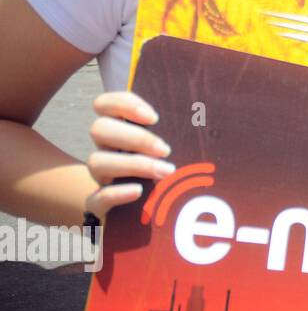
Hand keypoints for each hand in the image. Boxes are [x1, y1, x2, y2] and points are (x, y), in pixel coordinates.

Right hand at [85, 91, 174, 220]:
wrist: (155, 206)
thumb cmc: (176, 164)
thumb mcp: (178, 142)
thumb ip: (183, 126)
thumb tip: (208, 112)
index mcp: (121, 127)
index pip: (104, 104)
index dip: (123, 104)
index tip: (154, 118)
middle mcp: (107, 148)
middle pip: (99, 129)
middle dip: (135, 137)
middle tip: (166, 150)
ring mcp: (102, 176)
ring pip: (96, 161)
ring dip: (132, 164)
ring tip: (165, 171)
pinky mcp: (101, 204)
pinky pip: (96, 198)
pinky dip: (116, 193)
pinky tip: (138, 191)